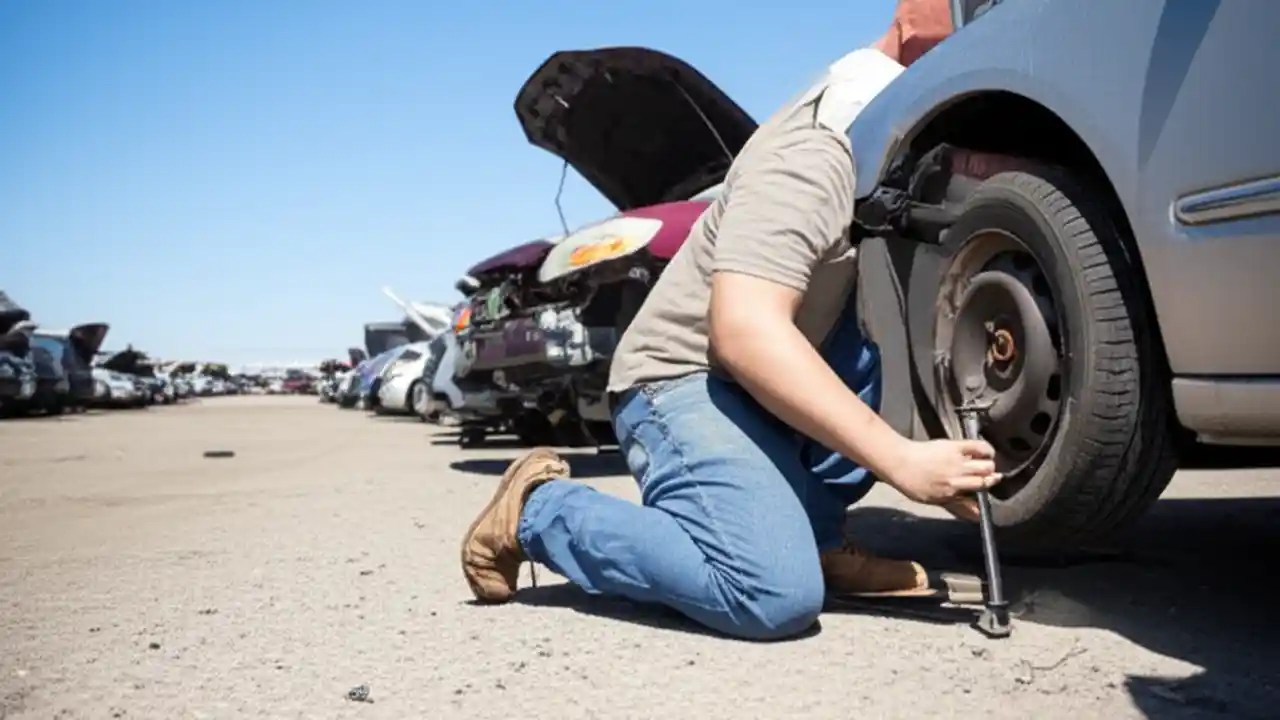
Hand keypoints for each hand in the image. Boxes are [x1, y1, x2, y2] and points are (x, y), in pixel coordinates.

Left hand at [884, 439, 1001, 506]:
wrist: (899, 462)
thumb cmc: (913, 482)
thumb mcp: (934, 500)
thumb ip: (958, 507)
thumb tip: (977, 515)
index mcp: (951, 493)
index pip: (978, 496)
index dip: (986, 494)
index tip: (987, 492)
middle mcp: (956, 478)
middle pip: (986, 481)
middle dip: (990, 481)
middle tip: (987, 478)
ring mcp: (957, 461)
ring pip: (987, 465)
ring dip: (989, 466)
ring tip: (984, 466)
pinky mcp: (955, 446)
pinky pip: (980, 447)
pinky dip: (987, 450)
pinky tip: (985, 453)